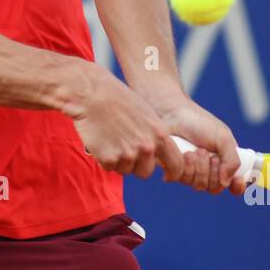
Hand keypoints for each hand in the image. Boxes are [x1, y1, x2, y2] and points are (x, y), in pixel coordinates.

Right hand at [68, 68, 186, 180]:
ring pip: (125, 170)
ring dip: (118, 160)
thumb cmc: (119, 100)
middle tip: (125, 148)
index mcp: (160, 135)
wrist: (93, 95)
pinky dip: (104, 158)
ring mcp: (128, 155)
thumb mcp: (147, 115)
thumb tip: (158, 154)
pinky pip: (109, 167)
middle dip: (136, 165)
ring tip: (111, 138)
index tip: (167, 175)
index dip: (172, 172)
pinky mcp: (109, 159)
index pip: (176, 164)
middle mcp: (147, 147)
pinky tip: (101, 140)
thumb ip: (155, 136)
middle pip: (146, 172)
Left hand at [152, 98, 247, 196]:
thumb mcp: (222, 137)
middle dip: (214, 172)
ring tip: (196, 149)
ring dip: (199, 167)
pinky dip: (184, 165)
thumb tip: (227, 182)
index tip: (238, 182)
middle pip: (215, 188)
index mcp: (224, 162)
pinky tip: (183, 153)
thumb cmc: (199, 122)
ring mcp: (190, 172)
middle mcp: (208, 171)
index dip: (237, 187)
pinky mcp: (173, 170)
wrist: (171, 113)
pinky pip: (180, 179)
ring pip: (198, 185)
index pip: (234, 185)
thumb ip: (232, 159)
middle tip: (210, 155)